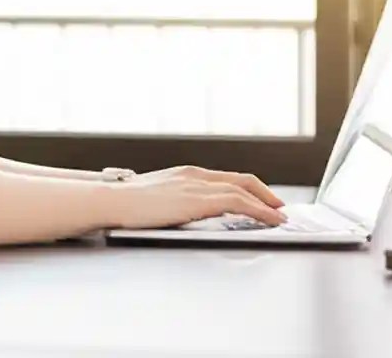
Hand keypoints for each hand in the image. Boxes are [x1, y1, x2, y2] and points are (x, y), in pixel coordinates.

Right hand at [106, 165, 286, 229]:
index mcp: (186, 174)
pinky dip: (258, 210)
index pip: (226, 178)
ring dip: (266, 204)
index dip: (249, 188)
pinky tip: (268, 219)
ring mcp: (197, 185)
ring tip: (279, 217)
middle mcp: (195, 175)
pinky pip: (238, 202)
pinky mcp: (198, 199)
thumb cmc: (127, 204)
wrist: (111, 200)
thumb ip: (175, 201)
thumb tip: (184, 212)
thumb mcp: (157, 198)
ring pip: (243, 189)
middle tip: (278, 207)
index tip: (262, 198)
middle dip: (264, 193)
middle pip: (241, 180)